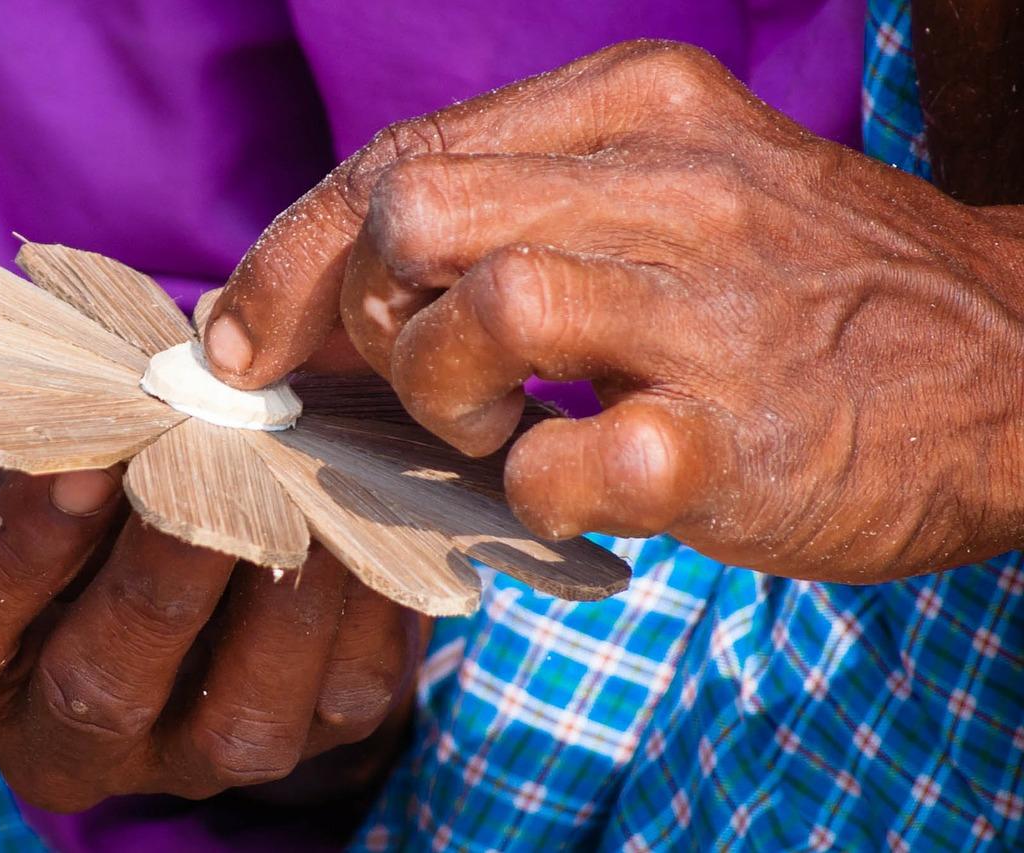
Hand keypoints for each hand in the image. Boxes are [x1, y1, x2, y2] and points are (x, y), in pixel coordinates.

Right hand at [0, 468, 425, 811]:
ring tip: (300, 484)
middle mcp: (67, 746)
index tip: (83, 462)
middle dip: (160, 573)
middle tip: (209, 466)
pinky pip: (343, 688)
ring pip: (236, 719)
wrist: (198, 546)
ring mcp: (190, 761)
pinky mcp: (306, 741)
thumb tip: (147, 389)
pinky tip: (364, 516)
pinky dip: (361, 602)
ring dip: (276, 592)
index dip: (20, 549)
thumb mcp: (60, 463)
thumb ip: (79, 440)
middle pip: (99, 688)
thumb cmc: (101, 490)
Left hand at [203, 40, 1023, 581]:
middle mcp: (670, 186)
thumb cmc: (811, 289)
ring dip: (446, 397)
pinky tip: (575, 487)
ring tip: (501, 425)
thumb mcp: (681, 184)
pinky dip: (533, 491)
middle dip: (369, 317)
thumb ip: (534, 199)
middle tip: (421, 374)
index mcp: (638, 109)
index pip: (402, 158)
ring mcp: (707, 311)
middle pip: (413, 218)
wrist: (1012, 367)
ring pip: (477, 315)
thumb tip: (366, 269)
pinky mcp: (732, 439)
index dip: (293, 255)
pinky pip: (561, 461)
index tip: (243, 335)